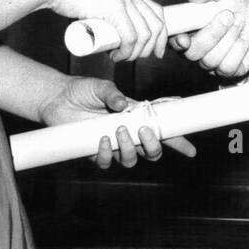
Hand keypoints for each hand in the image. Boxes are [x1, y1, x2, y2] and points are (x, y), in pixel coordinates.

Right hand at [32, 0, 166, 61]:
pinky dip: (127, 51)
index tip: (155, 53)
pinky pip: (130, 36)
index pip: (158, 13)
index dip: (161, 36)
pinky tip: (117, 56)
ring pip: (144, 34)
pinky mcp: (113, 7)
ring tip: (120, 58)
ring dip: (135, 53)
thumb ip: (103, 4)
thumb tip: (110, 23)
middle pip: (156, 25)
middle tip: (133, 59)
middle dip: (150, 48)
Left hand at [35, 75, 196, 169]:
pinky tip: (102, 140)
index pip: (161, 131)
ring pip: (132, 160)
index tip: (190, 150)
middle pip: (151, 152)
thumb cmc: (84, 90)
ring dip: (129, 148)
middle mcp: (127, 133)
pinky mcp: (95, 151)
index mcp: (136, 117)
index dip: (177, 142)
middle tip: (143, 131)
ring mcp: (113, 144)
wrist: (59, 97)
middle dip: (153, 146)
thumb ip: (114, 95)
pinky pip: (107, 162)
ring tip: (118, 131)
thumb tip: (124, 106)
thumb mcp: (102, 86)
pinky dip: (107, 154)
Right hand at [170, 0, 248, 78]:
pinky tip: (246, 36)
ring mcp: (212, 62)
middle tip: (228, 14)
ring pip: (211, 61)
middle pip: (193, 53)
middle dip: (212, 34)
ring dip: (229, 38)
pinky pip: (228, 68)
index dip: (176, 42)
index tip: (185, 38)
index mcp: (185, 30)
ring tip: (239, 20)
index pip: (173, 41)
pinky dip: (240, 49)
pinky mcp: (230, 70)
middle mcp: (195, 49)